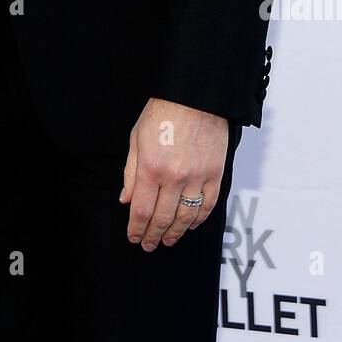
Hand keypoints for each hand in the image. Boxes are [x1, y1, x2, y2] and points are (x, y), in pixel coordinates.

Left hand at [120, 99, 228, 250]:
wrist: (195, 96)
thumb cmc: (162, 112)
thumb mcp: (136, 139)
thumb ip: (131, 173)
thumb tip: (126, 200)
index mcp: (151, 168)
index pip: (142, 211)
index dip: (136, 229)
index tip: (134, 238)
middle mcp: (174, 177)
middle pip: (162, 218)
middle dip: (153, 235)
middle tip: (149, 245)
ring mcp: (197, 177)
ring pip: (185, 217)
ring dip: (175, 233)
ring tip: (167, 240)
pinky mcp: (215, 173)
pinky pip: (208, 205)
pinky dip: (198, 219)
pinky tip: (190, 225)